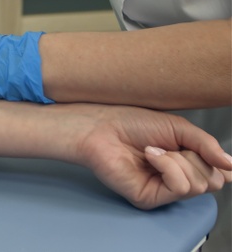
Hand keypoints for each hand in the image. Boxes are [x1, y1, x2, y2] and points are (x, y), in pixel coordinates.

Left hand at [79, 105, 231, 208]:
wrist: (103, 127)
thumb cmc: (133, 124)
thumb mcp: (179, 128)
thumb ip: (208, 146)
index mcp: (186, 163)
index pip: (220, 175)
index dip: (221, 165)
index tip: (211, 154)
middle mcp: (177, 179)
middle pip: (214, 180)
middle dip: (197, 157)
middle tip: (172, 147)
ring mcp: (163, 191)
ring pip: (200, 185)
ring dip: (180, 160)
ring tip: (155, 150)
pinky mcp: (150, 198)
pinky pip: (180, 188)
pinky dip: (169, 166)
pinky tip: (150, 156)